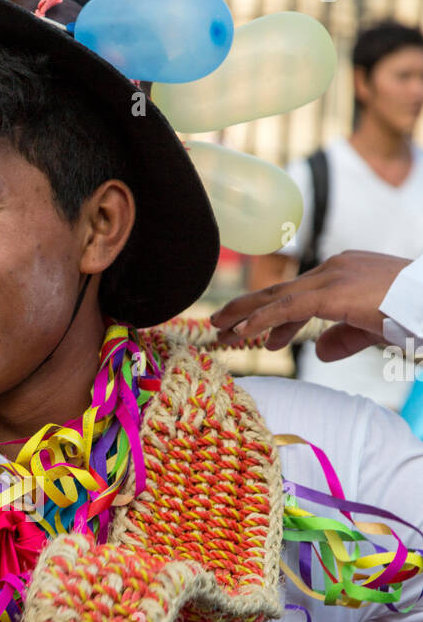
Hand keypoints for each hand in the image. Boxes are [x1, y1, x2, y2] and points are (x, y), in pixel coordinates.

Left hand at [211, 251, 412, 359]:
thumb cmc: (413, 313)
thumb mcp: (372, 328)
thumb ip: (345, 338)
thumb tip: (318, 352)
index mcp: (343, 273)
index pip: (298, 294)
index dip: (270, 315)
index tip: (249, 334)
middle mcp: (334, 268)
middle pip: (280, 292)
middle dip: (246, 310)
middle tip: (217, 326)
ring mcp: (333, 277)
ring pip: (277, 297)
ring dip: (244, 315)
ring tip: (218, 331)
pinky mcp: (333, 292)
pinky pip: (288, 307)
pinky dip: (262, 320)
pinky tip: (243, 333)